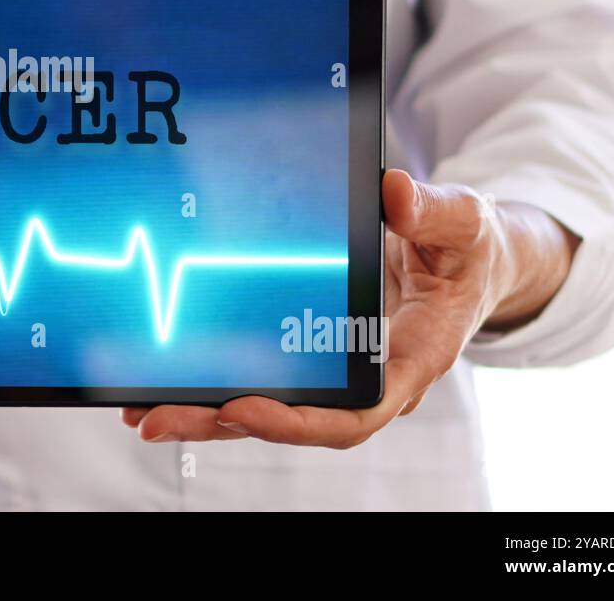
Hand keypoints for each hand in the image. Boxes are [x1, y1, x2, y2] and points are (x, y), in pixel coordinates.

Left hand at [121, 169, 578, 447]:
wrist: (469, 258)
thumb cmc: (467, 250)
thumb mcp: (464, 224)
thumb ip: (434, 213)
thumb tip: (394, 193)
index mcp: (411, 361)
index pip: (354, 414)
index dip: (297, 420)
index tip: (242, 407)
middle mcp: (369, 379)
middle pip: (292, 419)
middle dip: (223, 421)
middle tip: (159, 415)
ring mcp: (337, 368)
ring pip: (268, 407)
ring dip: (206, 411)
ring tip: (144, 409)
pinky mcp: (313, 351)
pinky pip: (263, 377)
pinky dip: (215, 382)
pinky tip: (166, 376)